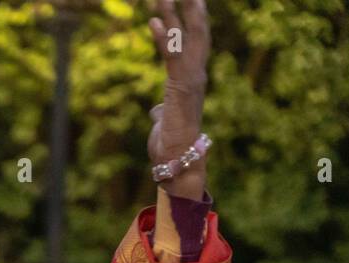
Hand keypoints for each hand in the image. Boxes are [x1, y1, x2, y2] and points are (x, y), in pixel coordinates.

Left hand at [147, 0, 209, 199]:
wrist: (175, 162)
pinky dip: (162, 38)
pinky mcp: (180, 87)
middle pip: (196, 31)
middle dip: (189, 7)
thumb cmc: (170, 144)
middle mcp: (196, 74)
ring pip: (187, 38)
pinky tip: (152, 21)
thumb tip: (156, 110)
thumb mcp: (163, 120)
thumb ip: (161, 109)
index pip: (193, 41)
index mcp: (191, 78)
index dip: (189, 19)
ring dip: (175, 14)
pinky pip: (172, 56)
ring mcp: (191, 79)